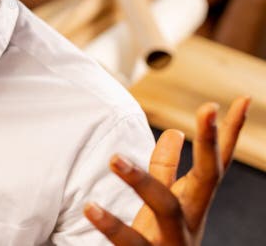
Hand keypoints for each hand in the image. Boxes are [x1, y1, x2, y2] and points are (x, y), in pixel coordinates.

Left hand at [84, 95, 250, 244]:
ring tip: (114, 157)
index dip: (228, 132)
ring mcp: (173, 241)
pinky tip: (90, 208)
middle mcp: (191, 220)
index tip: (239, 99)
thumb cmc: (164, 241)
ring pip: (166, 208)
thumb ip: (165, 169)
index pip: (216, 163)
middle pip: (206, 178)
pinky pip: (130, 243)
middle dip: (210, 144)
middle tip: (207, 108)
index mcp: (194, 202)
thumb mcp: (167, 203)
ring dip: (141, 181)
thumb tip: (174, 132)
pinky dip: (111, 226)